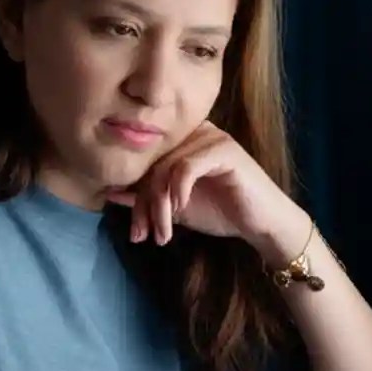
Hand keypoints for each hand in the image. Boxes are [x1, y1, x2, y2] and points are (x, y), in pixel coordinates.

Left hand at [105, 121, 308, 263]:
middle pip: (152, 166)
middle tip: (142, 236)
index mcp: (182, 143)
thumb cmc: (223, 213)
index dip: (134, 198)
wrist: (262, 225)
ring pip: (166, 169)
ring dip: (159, 206)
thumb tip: (110, 192)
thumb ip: (146, 198)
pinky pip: (186, 166)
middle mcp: (194, 134)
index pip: (146, 165)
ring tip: (163, 234)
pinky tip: (181, 211)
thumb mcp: (175, 209)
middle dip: (144, 206)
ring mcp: (210, 138)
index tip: (135, 232)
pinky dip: (178, 192)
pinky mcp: (224, 150)